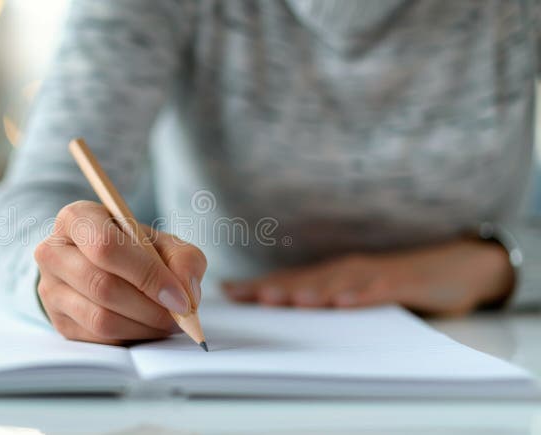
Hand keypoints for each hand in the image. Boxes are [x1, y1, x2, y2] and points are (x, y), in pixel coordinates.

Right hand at [35, 201, 206, 344]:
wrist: (103, 265)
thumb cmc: (132, 249)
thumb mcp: (161, 242)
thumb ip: (183, 258)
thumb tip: (186, 292)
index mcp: (76, 218)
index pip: (106, 247)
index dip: (146, 274)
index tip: (178, 296)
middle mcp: (53, 252)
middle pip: (103, 286)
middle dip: (150, 306)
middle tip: (179, 314)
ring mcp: (50, 289)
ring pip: (100, 318)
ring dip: (143, 325)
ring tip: (166, 321)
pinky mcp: (58, 321)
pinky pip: (98, 339)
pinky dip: (131, 337)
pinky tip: (146, 326)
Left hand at [223, 238, 513, 315]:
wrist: (457, 267)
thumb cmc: (397, 282)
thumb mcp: (356, 291)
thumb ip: (325, 297)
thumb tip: (285, 308)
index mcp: (333, 273)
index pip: (290, 280)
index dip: (260, 285)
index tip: (228, 293)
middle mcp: (348, 270)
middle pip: (307, 280)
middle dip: (277, 288)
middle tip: (250, 297)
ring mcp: (375, 275)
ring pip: (339, 284)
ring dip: (314, 291)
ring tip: (289, 301)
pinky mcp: (402, 284)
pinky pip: (380, 291)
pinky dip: (362, 296)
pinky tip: (345, 303)